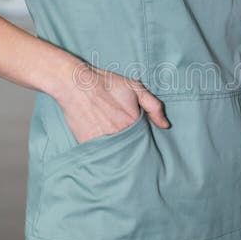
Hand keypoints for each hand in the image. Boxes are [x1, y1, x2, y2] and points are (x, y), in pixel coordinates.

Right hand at [55, 63, 169, 143]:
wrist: (75, 84)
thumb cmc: (106, 83)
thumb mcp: (135, 88)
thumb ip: (154, 107)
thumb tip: (165, 126)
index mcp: (134, 122)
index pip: (145, 139)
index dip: (142, 137)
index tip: (136, 132)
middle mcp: (121, 135)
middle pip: (132, 148)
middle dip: (130, 145)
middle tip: (120, 132)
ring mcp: (105, 141)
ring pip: (117, 154)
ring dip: (118, 151)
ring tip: (111, 139)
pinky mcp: (89, 145)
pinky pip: (100, 156)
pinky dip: (102, 153)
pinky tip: (101, 142)